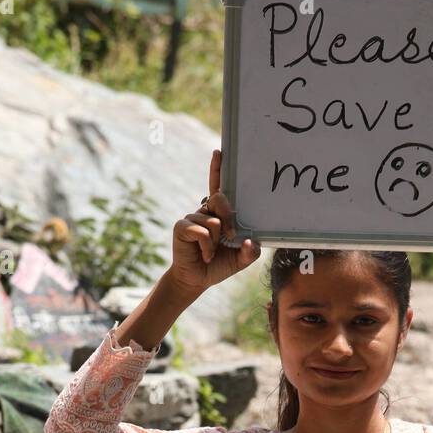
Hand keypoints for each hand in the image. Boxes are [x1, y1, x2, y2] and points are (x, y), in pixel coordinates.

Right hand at [168, 148, 260, 296]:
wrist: (197, 280)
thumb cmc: (219, 265)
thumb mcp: (241, 259)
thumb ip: (251, 251)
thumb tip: (251, 242)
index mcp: (218, 214)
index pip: (218, 188)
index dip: (217, 169)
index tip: (219, 152)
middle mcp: (204, 211)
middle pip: (220, 199)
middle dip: (228, 216)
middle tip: (231, 235)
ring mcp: (192, 218)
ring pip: (214, 222)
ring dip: (216, 243)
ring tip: (211, 252)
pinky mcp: (182, 227)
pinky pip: (202, 232)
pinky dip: (207, 247)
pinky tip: (204, 255)